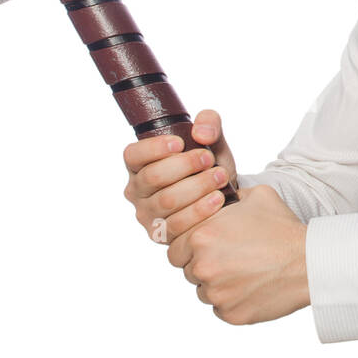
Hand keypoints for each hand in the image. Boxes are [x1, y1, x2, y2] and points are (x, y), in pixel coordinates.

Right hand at [122, 109, 236, 243]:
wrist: (224, 195)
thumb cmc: (208, 166)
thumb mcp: (212, 140)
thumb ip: (209, 123)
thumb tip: (201, 133)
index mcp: (140, 164)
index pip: (133, 155)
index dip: (154, 148)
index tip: (181, 142)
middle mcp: (137, 190)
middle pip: (153, 176)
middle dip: (185, 165)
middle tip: (209, 158)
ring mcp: (147, 214)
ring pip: (167, 200)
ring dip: (197, 186)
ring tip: (220, 176)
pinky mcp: (161, 235)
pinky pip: (177, 224)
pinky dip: (200, 210)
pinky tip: (217, 199)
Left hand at [168, 183, 309, 324]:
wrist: (309, 260)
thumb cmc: (283, 227)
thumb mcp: (256, 196)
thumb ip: (229, 197)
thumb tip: (219, 194)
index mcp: (202, 235)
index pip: (175, 245)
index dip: (190, 244)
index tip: (209, 244)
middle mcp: (202, 265)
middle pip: (186, 269)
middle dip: (200, 264)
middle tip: (226, 259)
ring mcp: (215, 293)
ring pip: (202, 291)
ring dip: (217, 283)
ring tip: (244, 272)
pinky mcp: (229, 314)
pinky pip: (220, 309)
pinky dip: (232, 300)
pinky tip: (251, 287)